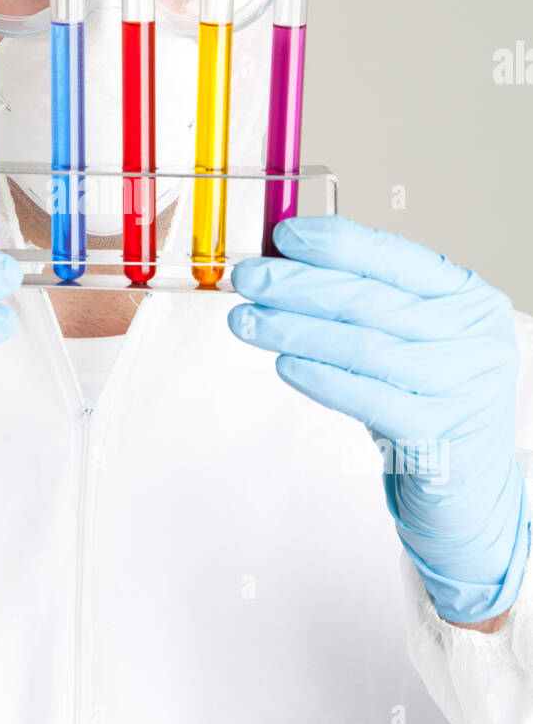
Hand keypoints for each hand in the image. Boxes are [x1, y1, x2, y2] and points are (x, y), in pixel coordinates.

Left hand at [228, 216, 529, 623]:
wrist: (469, 487)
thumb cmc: (428, 402)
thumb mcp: (410, 340)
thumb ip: (363, 300)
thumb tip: (286, 264)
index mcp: (469, 298)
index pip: (397, 256)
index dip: (337, 243)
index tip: (284, 237)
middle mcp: (475, 338)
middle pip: (373, 299)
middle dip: (300, 285)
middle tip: (251, 280)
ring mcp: (462, 387)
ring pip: (364, 347)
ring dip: (296, 329)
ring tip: (249, 321)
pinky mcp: (439, 436)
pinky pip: (368, 398)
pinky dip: (319, 378)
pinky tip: (284, 363)